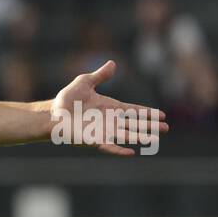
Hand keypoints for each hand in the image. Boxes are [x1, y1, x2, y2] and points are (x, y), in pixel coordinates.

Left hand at [51, 60, 168, 156]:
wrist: (52, 114)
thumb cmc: (66, 100)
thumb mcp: (84, 82)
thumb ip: (99, 75)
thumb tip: (113, 63)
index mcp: (110, 107)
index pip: (133, 110)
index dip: (147, 113)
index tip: (162, 115)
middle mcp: (109, 120)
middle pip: (134, 124)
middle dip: (149, 126)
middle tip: (165, 129)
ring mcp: (102, 130)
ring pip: (126, 135)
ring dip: (139, 137)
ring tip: (154, 140)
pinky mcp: (93, 139)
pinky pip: (109, 146)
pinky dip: (119, 149)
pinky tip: (131, 153)